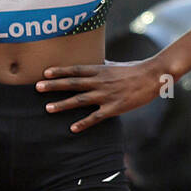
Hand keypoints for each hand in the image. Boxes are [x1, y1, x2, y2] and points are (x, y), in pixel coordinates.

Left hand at [35, 59, 172, 131]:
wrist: (152, 77)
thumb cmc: (134, 70)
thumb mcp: (115, 65)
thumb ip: (102, 65)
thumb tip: (93, 61)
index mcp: (100, 70)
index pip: (76, 69)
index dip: (60, 71)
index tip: (44, 72)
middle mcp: (100, 82)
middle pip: (73, 83)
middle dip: (54, 86)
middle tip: (37, 87)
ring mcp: (106, 95)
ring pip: (80, 100)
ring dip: (63, 104)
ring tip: (48, 108)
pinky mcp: (114, 108)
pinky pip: (96, 117)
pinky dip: (84, 123)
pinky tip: (72, 128)